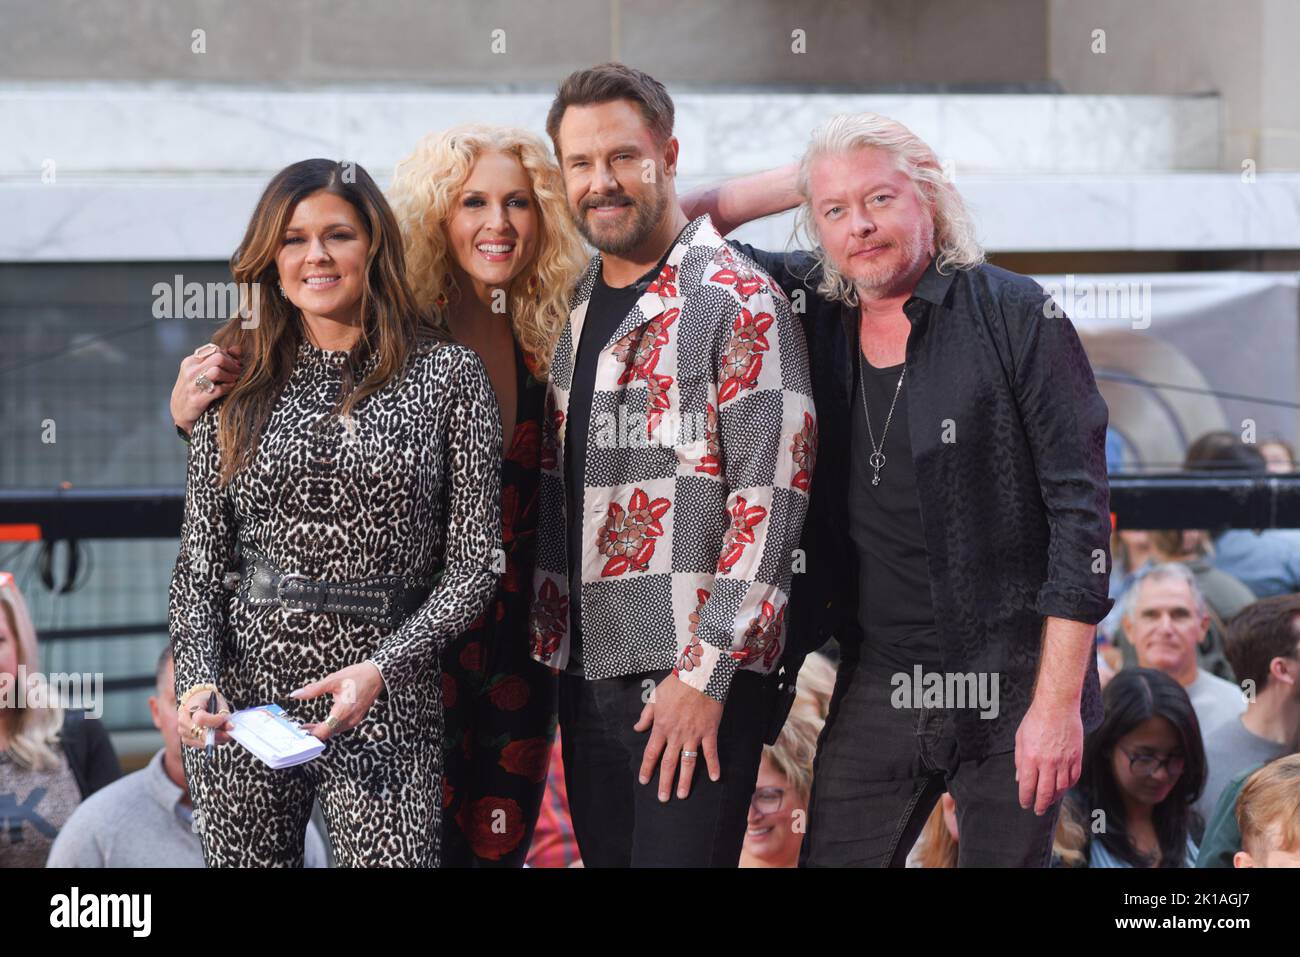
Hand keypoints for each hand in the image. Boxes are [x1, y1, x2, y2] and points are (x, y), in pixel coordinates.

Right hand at [171, 343, 241, 432]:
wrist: (179, 410)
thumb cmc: (195, 387)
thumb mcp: (200, 370)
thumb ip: (217, 358)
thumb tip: (238, 349)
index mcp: (191, 361)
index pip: (215, 349)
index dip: (228, 356)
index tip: (234, 364)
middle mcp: (190, 371)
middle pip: (218, 357)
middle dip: (232, 364)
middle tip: (238, 372)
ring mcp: (193, 385)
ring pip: (217, 371)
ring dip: (230, 375)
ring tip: (234, 379)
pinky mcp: (197, 399)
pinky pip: (218, 389)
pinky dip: (228, 387)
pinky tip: (231, 388)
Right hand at [178, 688, 233, 748]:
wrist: (194, 701)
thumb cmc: (207, 701)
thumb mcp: (218, 703)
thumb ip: (224, 714)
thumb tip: (230, 727)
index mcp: (190, 707)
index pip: (201, 719)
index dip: (215, 721)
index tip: (226, 718)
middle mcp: (183, 721)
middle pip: (201, 733)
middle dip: (219, 734)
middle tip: (230, 731)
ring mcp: (182, 731)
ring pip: (202, 741)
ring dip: (216, 739)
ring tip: (223, 731)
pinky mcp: (185, 739)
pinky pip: (200, 745)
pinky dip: (210, 741)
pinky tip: (215, 734)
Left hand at [292, 661, 384, 741]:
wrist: (377, 675)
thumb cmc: (357, 676)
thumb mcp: (333, 680)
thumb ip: (314, 689)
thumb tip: (296, 694)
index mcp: (343, 712)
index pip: (323, 732)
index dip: (309, 734)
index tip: (298, 731)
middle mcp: (349, 720)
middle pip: (327, 734)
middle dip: (312, 733)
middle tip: (298, 729)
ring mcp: (354, 721)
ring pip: (333, 731)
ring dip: (320, 730)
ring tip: (306, 727)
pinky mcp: (355, 719)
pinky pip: (339, 727)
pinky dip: (329, 727)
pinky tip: (321, 722)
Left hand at [634, 672, 723, 800]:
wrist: (699, 676)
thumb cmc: (676, 684)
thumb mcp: (655, 697)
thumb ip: (646, 715)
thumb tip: (637, 728)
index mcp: (661, 726)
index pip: (651, 753)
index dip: (647, 768)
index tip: (644, 781)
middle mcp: (676, 735)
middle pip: (669, 763)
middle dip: (665, 782)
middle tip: (663, 798)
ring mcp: (693, 735)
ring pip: (688, 762)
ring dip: (685, 780)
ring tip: (682, 795)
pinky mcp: (709, 732)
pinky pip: (711, 752)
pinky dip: (714, 765)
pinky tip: (715, 778)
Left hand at [1014, 700, 1082, 815]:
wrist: (1057, 706)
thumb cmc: (1036, 719)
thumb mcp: (1020, 738)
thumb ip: (1020, 760)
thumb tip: (1020, 779)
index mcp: (1031, 758)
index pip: (1028, 786)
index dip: (1026, 798)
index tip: (1025, 804)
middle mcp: (1048, 762)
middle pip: (1045, 792)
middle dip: (1040, 805)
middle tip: (1038, 810)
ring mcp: (1064, 760)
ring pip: (1061, 788)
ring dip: (1055, 798)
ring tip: (1049, 801)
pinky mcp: (1077, 757)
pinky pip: (1074, 778)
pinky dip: (1068, 786)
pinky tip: (1063, 788)